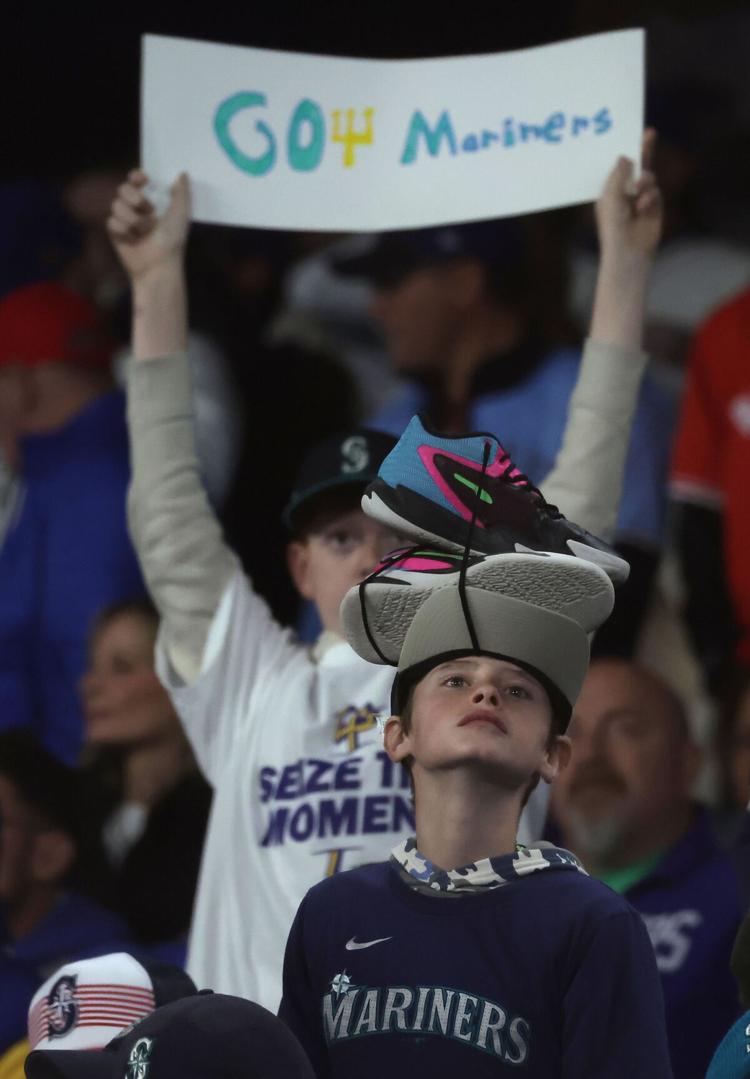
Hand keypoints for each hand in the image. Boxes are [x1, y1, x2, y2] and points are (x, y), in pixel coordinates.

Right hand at [107, 170, 189, 281]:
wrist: (158, 265)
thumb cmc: (172, 241)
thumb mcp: (181, 215)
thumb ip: (182, 193)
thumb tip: (182, 174)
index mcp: (152, 201)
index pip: (137, 180)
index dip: (136, 177)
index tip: (143, 179)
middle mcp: (136, 208)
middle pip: (123, 189)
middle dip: (135, 198)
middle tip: (148, 210)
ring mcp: (124, 219)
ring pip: (116, 205)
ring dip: (133, 219)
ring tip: (144, 232)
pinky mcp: (115, 232)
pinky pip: (111, 222)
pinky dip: (124, 231)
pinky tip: (133, 241)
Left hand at [595, 129, 661, 260]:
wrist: (628, 250)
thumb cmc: (613, 225)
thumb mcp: (612, 196)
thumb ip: (618, 174)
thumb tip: (625, 156)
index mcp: (610, 190)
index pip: (619, 166)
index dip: (626, 151)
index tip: (631, 134)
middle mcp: (625, 191)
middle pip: (637, 166)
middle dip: (643, 151)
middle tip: (649, 134)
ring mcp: (640, 198)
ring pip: (648, 177)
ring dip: (645, 181)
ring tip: (639, 190)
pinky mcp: (654, 205)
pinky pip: (656, 191)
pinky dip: (650, 196)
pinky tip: (643, 207)